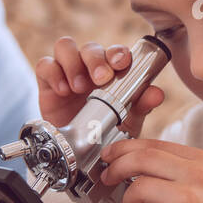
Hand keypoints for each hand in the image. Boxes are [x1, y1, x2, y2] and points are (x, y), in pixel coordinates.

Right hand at [35, 36, 163, 132]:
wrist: (81, 155)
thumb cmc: (106, 132)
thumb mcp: (128, 122)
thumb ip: (142, 106)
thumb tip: (157, 93)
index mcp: (112, 71)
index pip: (115, 52)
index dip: (118, 53)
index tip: (122, 63)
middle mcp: (89, 67)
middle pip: (90, 47)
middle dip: (96, 59)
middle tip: (101, 78)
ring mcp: (67, 72)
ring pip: (65, 47)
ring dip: (73, 63)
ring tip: (79, 86)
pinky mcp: (47, 83)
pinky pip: (45, 65)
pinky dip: (53, 73)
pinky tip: (62, 90)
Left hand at [98, 138, 202, 202]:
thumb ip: (182, 171)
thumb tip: (141, 166)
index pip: (156, 144)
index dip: (126, 148)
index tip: (113, 156)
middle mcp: (197, 176)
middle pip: (142, 158)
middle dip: (116, 166)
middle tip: (109, 177)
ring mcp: (187, 201)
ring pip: (138, 187)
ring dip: (126, 202)